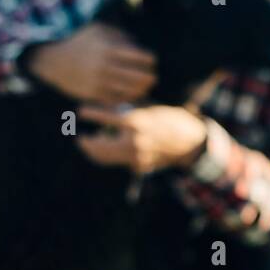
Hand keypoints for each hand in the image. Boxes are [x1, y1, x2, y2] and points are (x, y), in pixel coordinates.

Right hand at [27, 22, 156, 103]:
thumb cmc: (80, 42)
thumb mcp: (99, 30)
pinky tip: (131, 94)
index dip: (150, 60)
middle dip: (150, 77)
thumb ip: (120, 35)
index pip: (142, 58)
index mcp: (110, 48)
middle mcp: (106, 66)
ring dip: (141, 90)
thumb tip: (138, 44)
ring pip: (131, 90)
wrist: (54, 61)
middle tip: (152, 77)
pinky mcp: (94, 94)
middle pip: (140, 76)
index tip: (151, 61)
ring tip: (145, 87)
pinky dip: (127, 98)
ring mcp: (100, 81)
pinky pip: (118, 99)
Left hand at [76, 104, 206, 173]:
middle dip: (86, 142)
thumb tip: (103, 104)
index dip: (90, 113)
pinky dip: (110, 156)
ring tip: (89, 144)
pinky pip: (118, 161)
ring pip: (106, 158)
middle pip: (99, 145)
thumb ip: (126, 108)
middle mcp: (134, 141)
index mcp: (136, 122)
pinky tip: (107, 149)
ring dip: (94, 152)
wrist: (188, 141)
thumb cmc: (168, 118)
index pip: (105, 117)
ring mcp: (136, 156)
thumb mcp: (147, 108)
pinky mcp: (139, 165)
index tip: (80, 110)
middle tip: (80, 138)